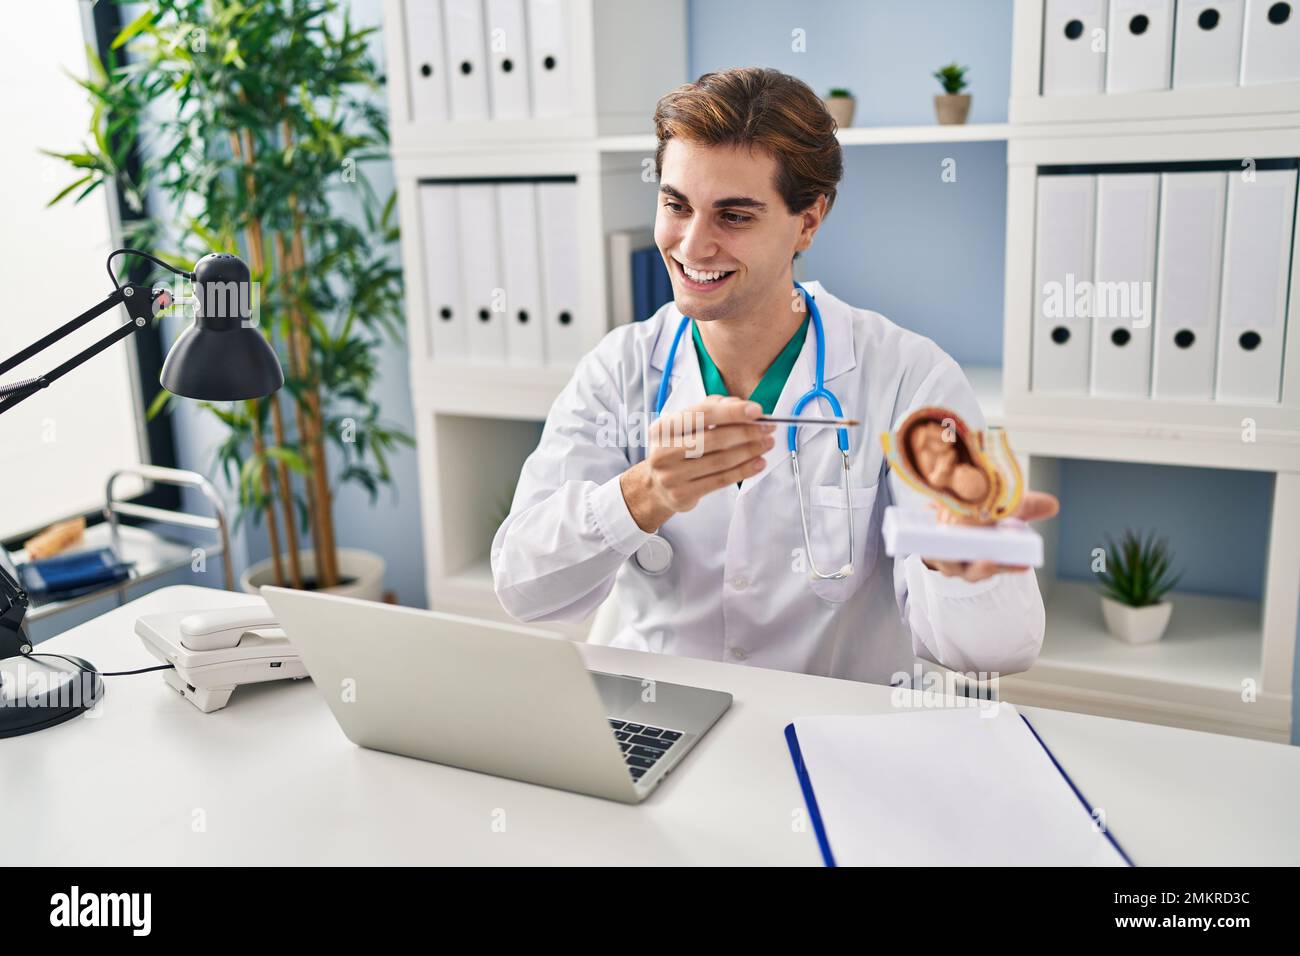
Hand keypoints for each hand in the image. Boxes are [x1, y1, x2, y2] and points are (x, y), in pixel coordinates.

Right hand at [621, 395, 776, 532]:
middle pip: (714, 438)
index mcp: (664, 428)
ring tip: (767, 443)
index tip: (757, 411)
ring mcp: (672, 475)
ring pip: (721, 460)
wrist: (655, 486)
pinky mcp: (683, 494)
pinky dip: (744, 470)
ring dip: (750, 451)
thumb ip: (709, 409)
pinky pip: (721, 480)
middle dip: (747, 432)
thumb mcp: (684, 425)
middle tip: (767, 428)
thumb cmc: (676, 449)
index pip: (702, 414)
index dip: (732, 412)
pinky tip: (758, 463)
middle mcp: (664, 450)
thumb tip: (738, 404)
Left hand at [921, 491, 1059, 582]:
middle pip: (974, 572)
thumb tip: (1052, 505)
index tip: (1024, 564)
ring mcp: (946, 559)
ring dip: (952, 559)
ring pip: (950, 564)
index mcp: (989, 558)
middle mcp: (967, 564)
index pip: (1002, 566)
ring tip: (954, 548)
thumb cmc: (980, 518)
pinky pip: (929, 552)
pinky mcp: (928, 550)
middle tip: (990, 562)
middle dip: (983, 569)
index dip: (1012, 566)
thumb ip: (1026, 508)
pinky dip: (932, 545)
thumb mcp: (1004, 510)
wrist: (947, 514)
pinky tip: (932, 535)